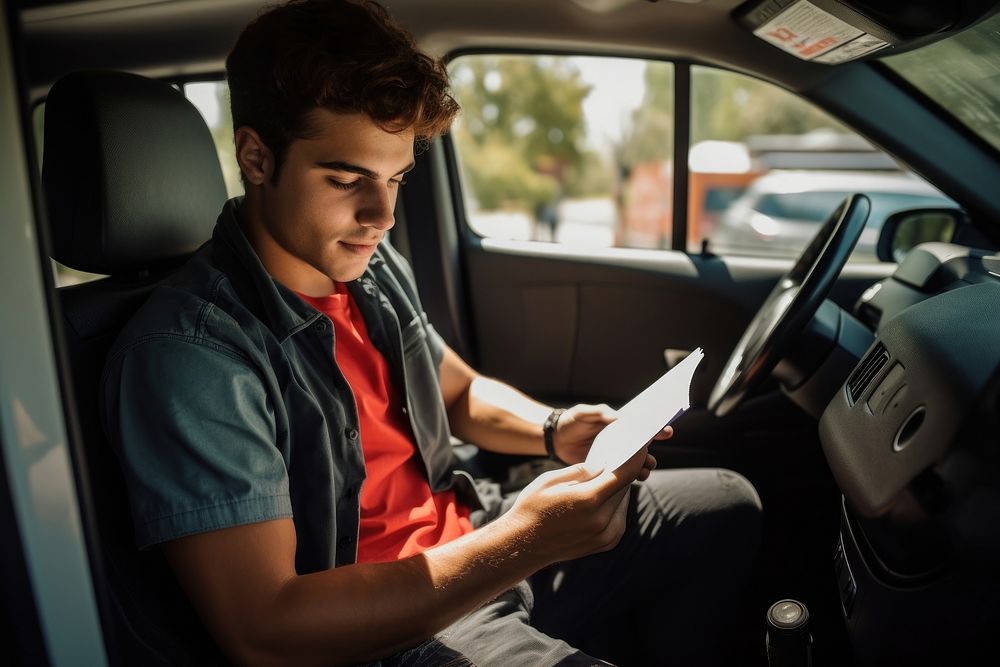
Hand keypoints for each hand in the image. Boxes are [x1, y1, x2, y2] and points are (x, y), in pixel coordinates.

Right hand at [507, 445, 650, 563]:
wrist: (522, 546)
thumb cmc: (532, 508)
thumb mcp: (551, 480)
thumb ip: (581, 470)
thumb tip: (603, 465)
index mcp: (589, 500)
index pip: (625, 474)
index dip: (635, 457)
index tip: (640, 446)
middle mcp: (602, 520)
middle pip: (624, 487)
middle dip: (624, 470)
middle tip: (620, 456)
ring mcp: (606, 535)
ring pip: (622, 501)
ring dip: (617, 487)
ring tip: (607, 476)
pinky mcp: (606, 543)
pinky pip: (618, 516)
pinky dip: (613, 503)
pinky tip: (600, 496)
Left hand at [553, 403, 672, 472]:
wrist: (556, 440)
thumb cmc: (571, 421)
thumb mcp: (583, 413)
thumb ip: (600, 413)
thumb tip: (619, 418)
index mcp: (619, 425)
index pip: (641, 427)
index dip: (656, 429)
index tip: (666, 432)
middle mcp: (621, 441)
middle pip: (643, 449)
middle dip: (650, 454)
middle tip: (649, 459)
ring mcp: (614, 456)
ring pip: (636, 464)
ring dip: (642, 468)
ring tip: (642, 472)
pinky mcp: (606, 468)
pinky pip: (622, 475)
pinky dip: (629, 478)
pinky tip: (630, 480)